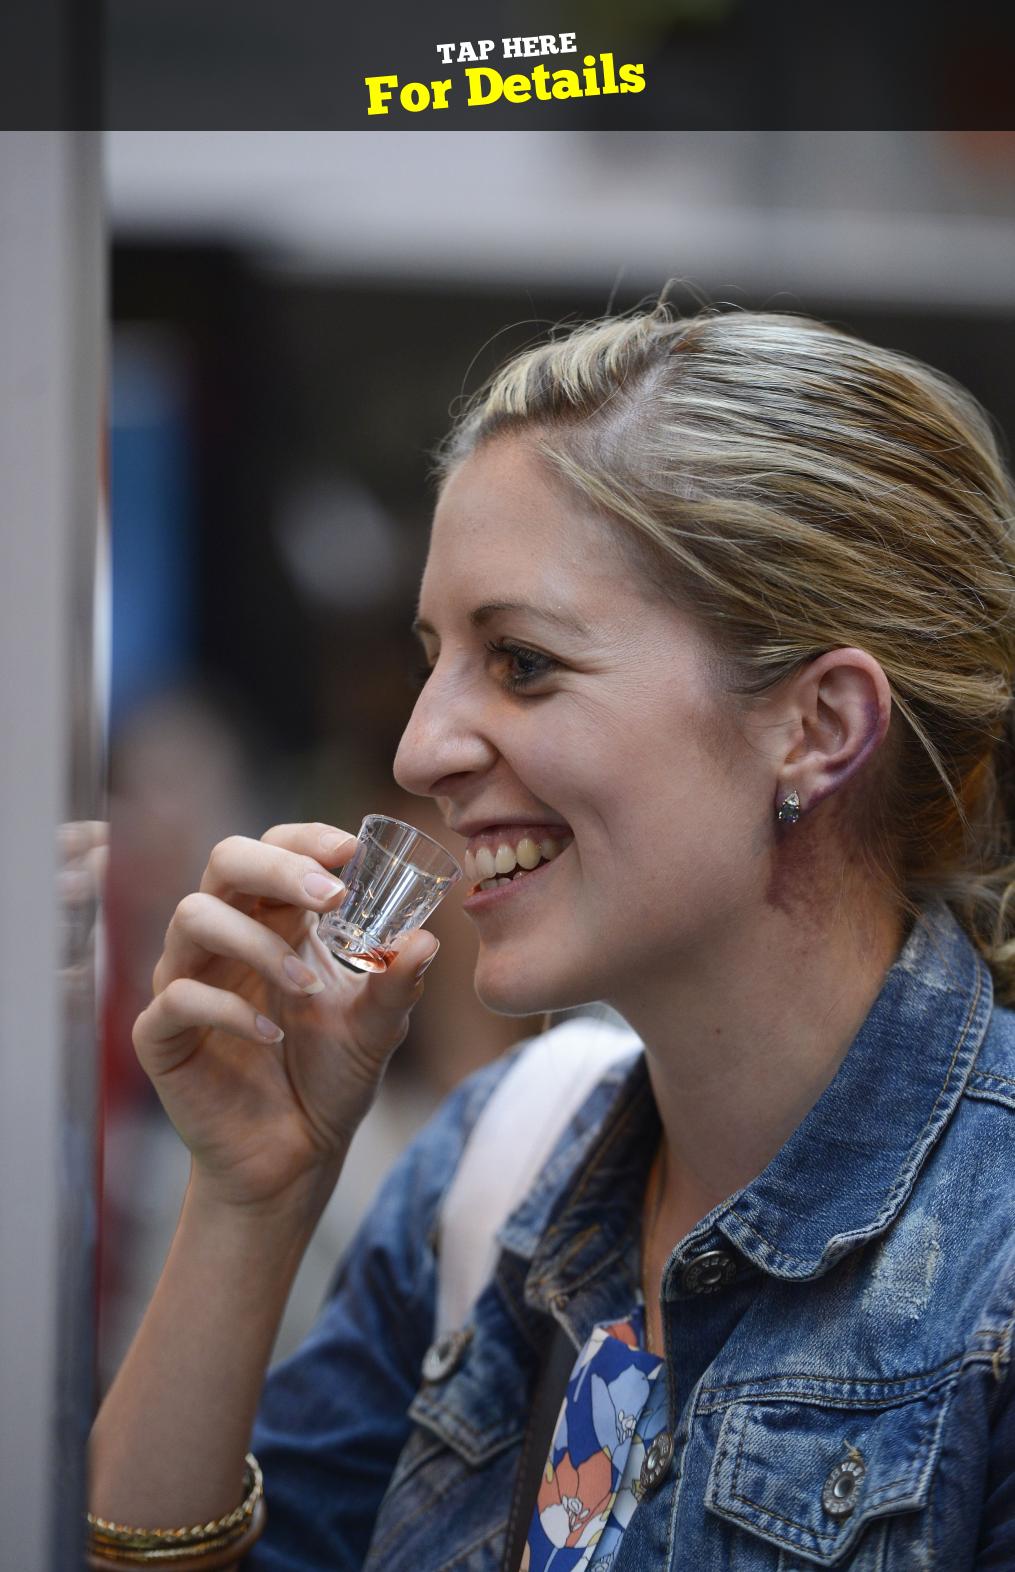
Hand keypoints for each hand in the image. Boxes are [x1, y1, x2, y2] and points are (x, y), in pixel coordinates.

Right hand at [131, 822, 440, 1217]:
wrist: (296, 1157)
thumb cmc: (332, 1076)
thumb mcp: (378, 1028)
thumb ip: (398, 982)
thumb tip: (427, 939)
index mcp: (276, 919)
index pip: (277, 848)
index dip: (307, 840)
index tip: (351, 850)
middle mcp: (226, 938)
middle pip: (226, 860)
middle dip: (278, 867)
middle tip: (331, 897)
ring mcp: (188, 980)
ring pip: (193, 916)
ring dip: (256, 941)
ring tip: (306, 986)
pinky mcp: (162, 1033)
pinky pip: (177, 997)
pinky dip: (227, 1009)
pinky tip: (271, 1035)